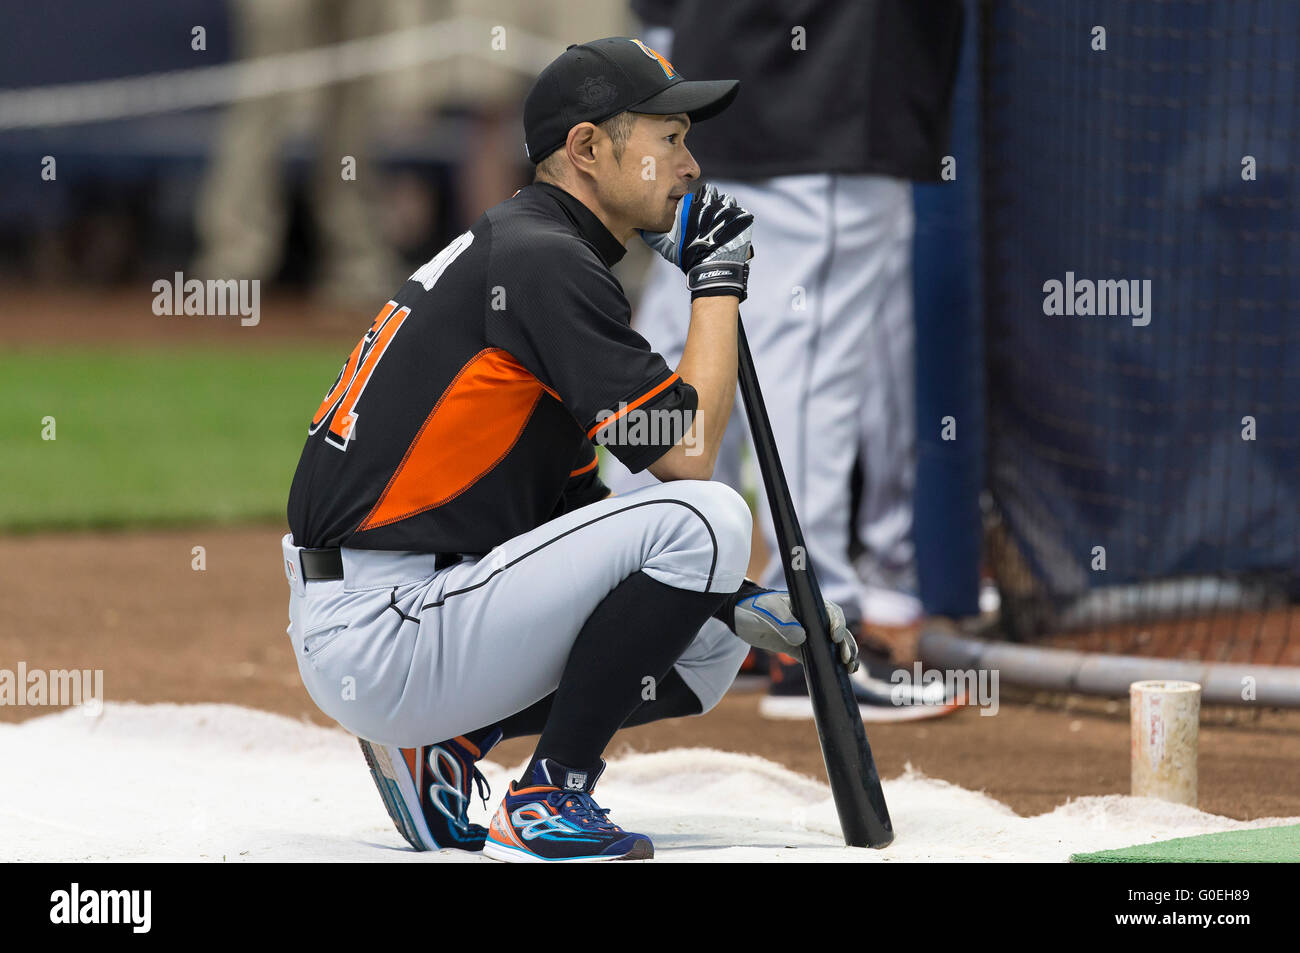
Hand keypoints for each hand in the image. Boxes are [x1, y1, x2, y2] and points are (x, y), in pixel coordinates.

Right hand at [639, 184, 753, 300]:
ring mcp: (728, 209)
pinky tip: (732, 231)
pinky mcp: (741, 218)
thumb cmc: (688, 257)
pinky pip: (741, 214)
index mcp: (693, 204)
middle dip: (712, 203)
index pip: (698, 194)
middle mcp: (711, 202)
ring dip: (725, 209)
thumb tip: (641, 230)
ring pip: (728, 201)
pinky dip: (737, 220)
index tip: (698, 214)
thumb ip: (653, 235)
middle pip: (713, 195)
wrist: (712, 269)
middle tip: (710, 219)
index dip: (698, 203)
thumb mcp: (665, 246)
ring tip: (722, 224)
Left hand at [731, 589, 858, 673]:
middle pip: (837, 629)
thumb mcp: (766, 611)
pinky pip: (819, 657)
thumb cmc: (753, 607)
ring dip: (844, 654)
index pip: (830, 612)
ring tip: (850, 667)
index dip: (837, 623)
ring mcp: (807, 635)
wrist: (739, 618)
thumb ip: (782, 622)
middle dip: (846, 643)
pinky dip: (830, 665)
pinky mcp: (799, 649)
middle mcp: (811, 619)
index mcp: (807, 605)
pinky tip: (842, 673)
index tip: (835, 636)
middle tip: (847, 658)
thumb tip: (801, 638)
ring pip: (832, 645)